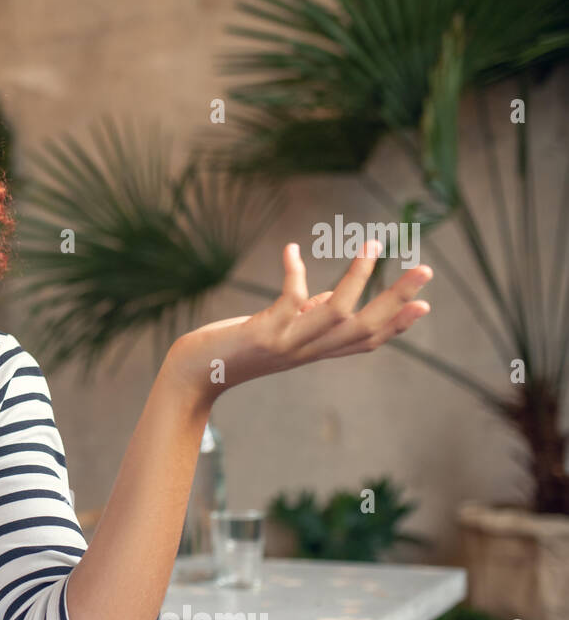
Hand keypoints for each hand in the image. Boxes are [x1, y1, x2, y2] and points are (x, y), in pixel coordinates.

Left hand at [165, 240, 431, 405]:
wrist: (193, 374)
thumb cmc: (233, 349)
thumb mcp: (278, 333)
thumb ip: (307, 317)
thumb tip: (330, 295)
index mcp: (313, 351)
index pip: (366, 341)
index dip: (397, 325)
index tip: (425, 304)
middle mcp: (306, 351)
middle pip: (364, 328)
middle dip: (397, 299)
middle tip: (425, 270)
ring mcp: (286, 344)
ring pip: (337, 314)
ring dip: (358, 278)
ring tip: (372, 245)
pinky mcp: (263, 334)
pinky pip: (290, 301)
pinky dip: (294, 274)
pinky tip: (293, 251)